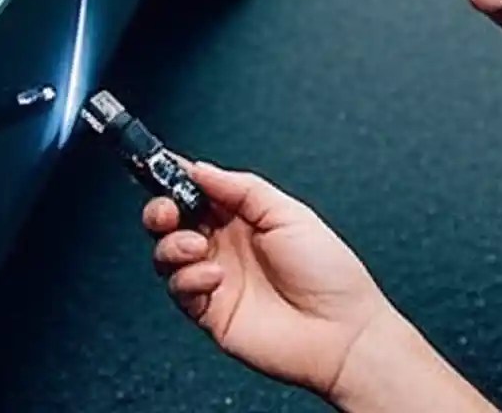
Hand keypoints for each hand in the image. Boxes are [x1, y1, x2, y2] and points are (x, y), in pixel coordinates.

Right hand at [143, 159, 388, 397]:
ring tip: (197, 247)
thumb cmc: (329, 274)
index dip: (176, 179)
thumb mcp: (289, 214)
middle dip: (159, 210)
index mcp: (243, 217)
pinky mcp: (208, 310)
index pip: (197, 192)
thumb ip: (242, 188)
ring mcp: (214, 278)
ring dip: (171, 244)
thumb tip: (199, 168)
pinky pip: (178, 288)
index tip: (159, 167)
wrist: (341, 333)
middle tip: (167, 211)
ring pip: (167, 253)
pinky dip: (187, 278)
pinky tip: (215, 278)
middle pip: (171, 221)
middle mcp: (224, 245)